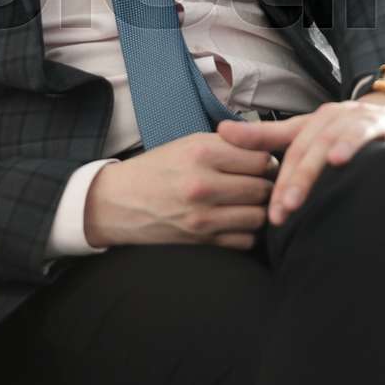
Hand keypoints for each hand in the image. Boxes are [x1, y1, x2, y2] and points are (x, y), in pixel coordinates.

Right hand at [85, 133, 278, 251]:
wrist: (116, 202)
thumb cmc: (155, 170)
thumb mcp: (187, 144)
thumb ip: (226, 145)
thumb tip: (265, 150)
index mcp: (201, 153)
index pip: (260, 158)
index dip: (268, 161)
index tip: (263, 164)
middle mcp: (203, 184)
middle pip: (263, 187)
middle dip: (268, 186)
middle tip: (261, 184)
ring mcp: (202, 216)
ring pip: (258, 216)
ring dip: (259, 210)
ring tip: (250, 203)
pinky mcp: (200, 240)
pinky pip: (245, 240)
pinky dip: (247, 233)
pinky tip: (237, 222)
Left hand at [217, 95, 384, 226]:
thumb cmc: (343, 131)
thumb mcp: (305, 133)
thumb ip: (266, 137)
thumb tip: (220, 130)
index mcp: (318, 122)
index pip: (294, 153)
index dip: (283, 180)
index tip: (273, 214)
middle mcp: (341, 118)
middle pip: (317, 145)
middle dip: (303, 176)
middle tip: (287, 207)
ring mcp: (370, 120)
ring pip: (351, 133)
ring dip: (343, 146)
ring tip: (333, 163)